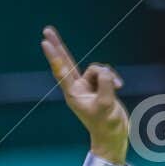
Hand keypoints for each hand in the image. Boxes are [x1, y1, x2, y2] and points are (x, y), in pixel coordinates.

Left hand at [41, 25, 128, 164]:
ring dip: (108, 76)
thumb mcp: (106, 105)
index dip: (54, 56)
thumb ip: (106, 85)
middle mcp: (78, 88)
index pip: (62, 71)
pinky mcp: (99, 86)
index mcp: (73, 94)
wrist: (114, 135)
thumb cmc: (107, 125)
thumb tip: (104, 71)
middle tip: (46, 30)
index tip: (45, 43)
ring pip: (98, 68)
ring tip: (116, 90)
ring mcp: (88, 86)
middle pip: (66, 62)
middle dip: (58, 46)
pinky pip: (106, 73)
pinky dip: (113, 79)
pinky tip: (119, 88)